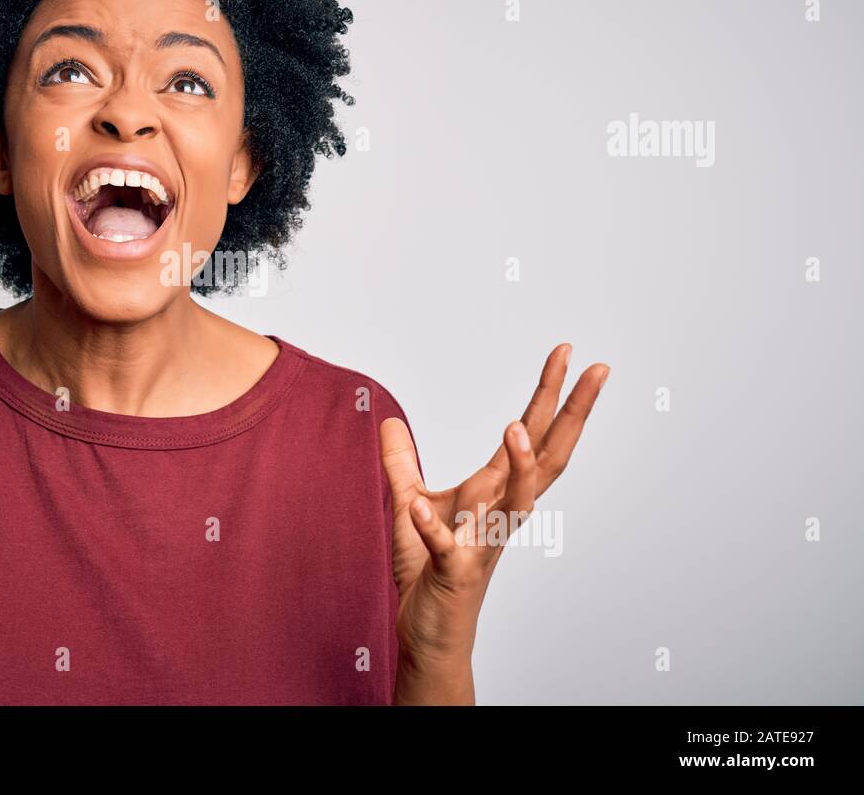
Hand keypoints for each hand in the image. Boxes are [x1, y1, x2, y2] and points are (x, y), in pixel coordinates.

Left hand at [381, 344, 607, 697]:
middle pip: (548, 459)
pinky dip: (433, 526)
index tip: (566, 352)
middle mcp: (500, 515)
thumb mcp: (409, 501)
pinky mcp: (455, 574)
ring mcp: (482, 546)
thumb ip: (401, 463)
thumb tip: (389, 421)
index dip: (549, 394)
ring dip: (520, 468)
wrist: (429, 631)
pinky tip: (419, 506)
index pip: (532, 434)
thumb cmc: (429, 570)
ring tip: (515, 427)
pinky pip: (448, 548)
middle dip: (571, 414)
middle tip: (595, 371)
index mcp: (496, 492)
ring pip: (515, 505)